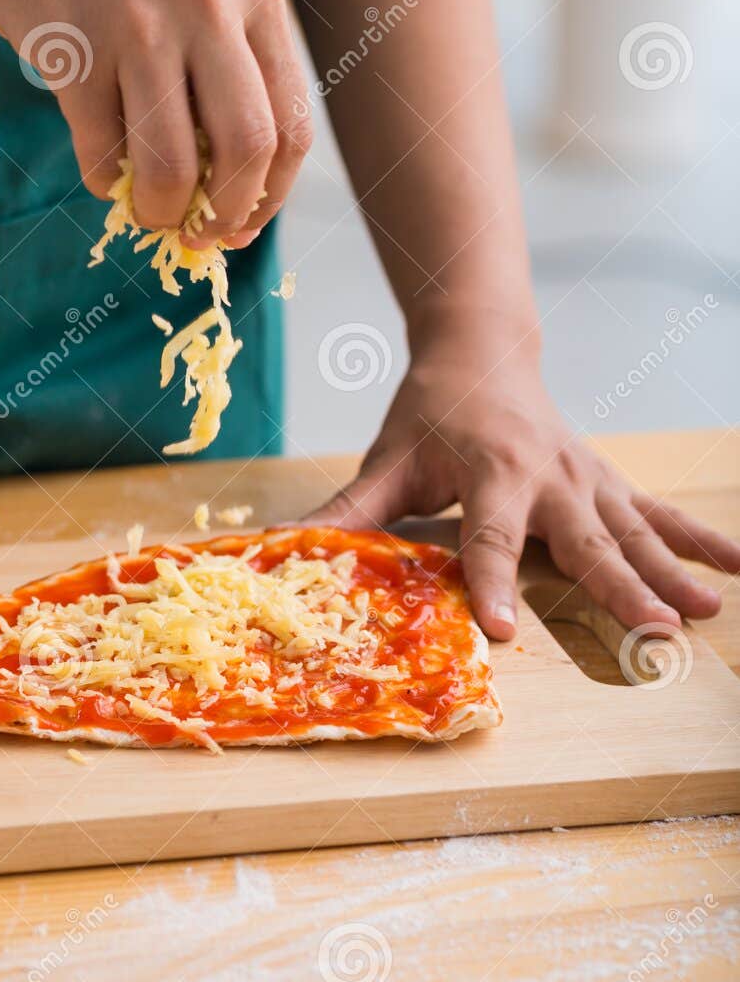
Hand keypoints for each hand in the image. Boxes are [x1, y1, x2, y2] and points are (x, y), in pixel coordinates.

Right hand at [0, 0, 310, 243]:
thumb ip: (235, 83)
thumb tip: (240, 212)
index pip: (292, 126)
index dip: (271, 196)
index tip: (242, 224)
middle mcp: (207, 7)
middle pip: (246, 149)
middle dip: (225, 214)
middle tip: (199, 235)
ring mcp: (139, 27)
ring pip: (171, 166)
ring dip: (161, 212)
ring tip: (149, 212)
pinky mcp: (77, 53)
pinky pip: (102, 156)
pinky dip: (105, 184)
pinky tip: (104, 171)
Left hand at [311, 344, 739, 640]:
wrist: (482, 349)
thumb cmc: (429, 413)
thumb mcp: (387, 459)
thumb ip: (348, 511)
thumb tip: (285, 550)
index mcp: (491, 473)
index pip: (489, 538)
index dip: (491, 584)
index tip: (501, 631)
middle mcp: (550, 477)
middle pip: (587, 542)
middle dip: (620, 588)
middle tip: (653, 632)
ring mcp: (588, 479)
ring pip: (635, 532)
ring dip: (672, 572)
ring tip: (704, 613)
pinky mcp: (609, 482)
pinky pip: (659, 515)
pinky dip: (699, 541)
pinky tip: (735, 568)